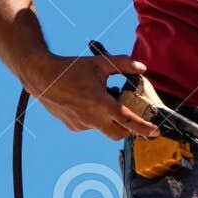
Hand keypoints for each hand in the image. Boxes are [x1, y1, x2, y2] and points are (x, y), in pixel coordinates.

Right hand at [26, 52, 157, 141]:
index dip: (144, 128)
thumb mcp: (100, 63)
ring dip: (110, 120)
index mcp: (101, 103)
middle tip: (132, 118)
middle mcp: (92, 118)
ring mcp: (81, 124)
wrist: (41, 76)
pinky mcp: (73, 126)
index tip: (156, 132)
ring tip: (104, 100)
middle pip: (119, 134)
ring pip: (104, 129)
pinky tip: (88, 103)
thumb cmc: (71, 68)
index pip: (128, 120)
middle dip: (129, 130)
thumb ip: (123, 64)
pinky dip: (95, 118)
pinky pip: (90, 126)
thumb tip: (142, 67)